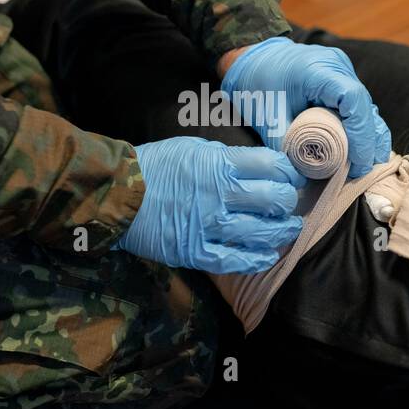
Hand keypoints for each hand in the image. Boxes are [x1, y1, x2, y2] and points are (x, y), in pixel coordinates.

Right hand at [116, 137, 303, 273]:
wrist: (117, 194)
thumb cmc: (155, 166)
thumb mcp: (193, 148)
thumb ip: (226, 157)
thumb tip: (258, 165)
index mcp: (219, 164)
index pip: (271, 166)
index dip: (289, 172)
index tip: (292, 177)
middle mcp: (219, 195)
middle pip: (274, 199)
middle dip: (288, 201)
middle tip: (289, 203)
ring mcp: (208, 226)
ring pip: (262, 232)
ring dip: (282, 231)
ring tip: (288, 229)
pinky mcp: (196, 251)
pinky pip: (236, 260)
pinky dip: (257, 259)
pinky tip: (267, 256)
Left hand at [221, 37, 391, 177]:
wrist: (254, 60)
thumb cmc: (257, 85)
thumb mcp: (267, 118)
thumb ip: (286, 147)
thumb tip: (303, 176)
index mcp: (318, 70)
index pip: (353, 99)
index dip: (361, 132)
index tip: (358, 161)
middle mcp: (338, 66)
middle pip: (366, 106)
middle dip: (368, 142)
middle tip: (361, 172)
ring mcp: (344, 72)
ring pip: (367, 108)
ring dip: (368, 138)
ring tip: (362, 167)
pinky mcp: (343, 81)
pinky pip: (359, 107)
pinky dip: (360, 130)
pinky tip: (358, 153)